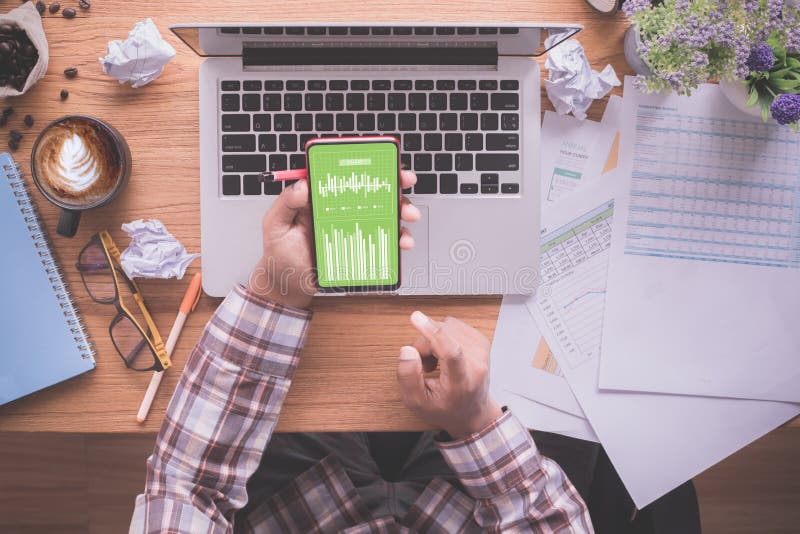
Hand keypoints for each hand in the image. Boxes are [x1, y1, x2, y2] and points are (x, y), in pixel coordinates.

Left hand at [248, 171, 420, 308]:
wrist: (288, 286)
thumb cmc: (279, 254)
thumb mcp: (274, 225)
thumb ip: (286, 203)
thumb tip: (303, 185)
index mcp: (321, 197)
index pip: (345, 173)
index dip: (365, 163)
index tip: (381, 159)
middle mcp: (341, 209)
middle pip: (372, 189)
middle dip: (394, 182)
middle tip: (405, 181)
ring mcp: (353, 227)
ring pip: (384, 213)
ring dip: (402, 210)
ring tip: (409, 215)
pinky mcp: (361, 246)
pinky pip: (384, 240)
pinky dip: (398, 239)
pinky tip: (402, 241)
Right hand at [396, 311, 502, 439]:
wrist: (472, 412)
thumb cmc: (445, 409)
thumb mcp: (418, 403)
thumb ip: (408, 377)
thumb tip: (407, 350)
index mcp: (462, 382)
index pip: (451, 351)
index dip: (432, 333)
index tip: (416, 318)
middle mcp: (477, 364)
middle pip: (442, 335)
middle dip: (424, 345)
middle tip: (424, 366)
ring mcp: (481, 350)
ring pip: (446, 326)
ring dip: (433, 340)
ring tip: (435, 362)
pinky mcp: (481, 340)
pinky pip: (452, 325)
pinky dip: (442, 336)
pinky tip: (443, 354)